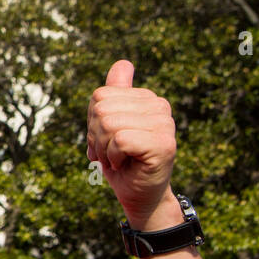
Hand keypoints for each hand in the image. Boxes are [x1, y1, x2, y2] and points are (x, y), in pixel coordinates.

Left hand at [86, 60, 176, 225]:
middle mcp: (161, 107)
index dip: (93, 122)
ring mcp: (165, 125)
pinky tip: (127, 164)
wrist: (138, 194)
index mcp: (147, 99)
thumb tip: (124, 63)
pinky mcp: (163, 145)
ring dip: (105, 149)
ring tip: (119, 158)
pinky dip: (114, 157)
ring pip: (109, 124)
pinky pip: (119, 140)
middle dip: (97, 136)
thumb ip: (116, 93)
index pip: (100, 96)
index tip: (107, 139)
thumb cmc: (123, 160)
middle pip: (102, 108)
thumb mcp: (111, 124)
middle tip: (111, 152)